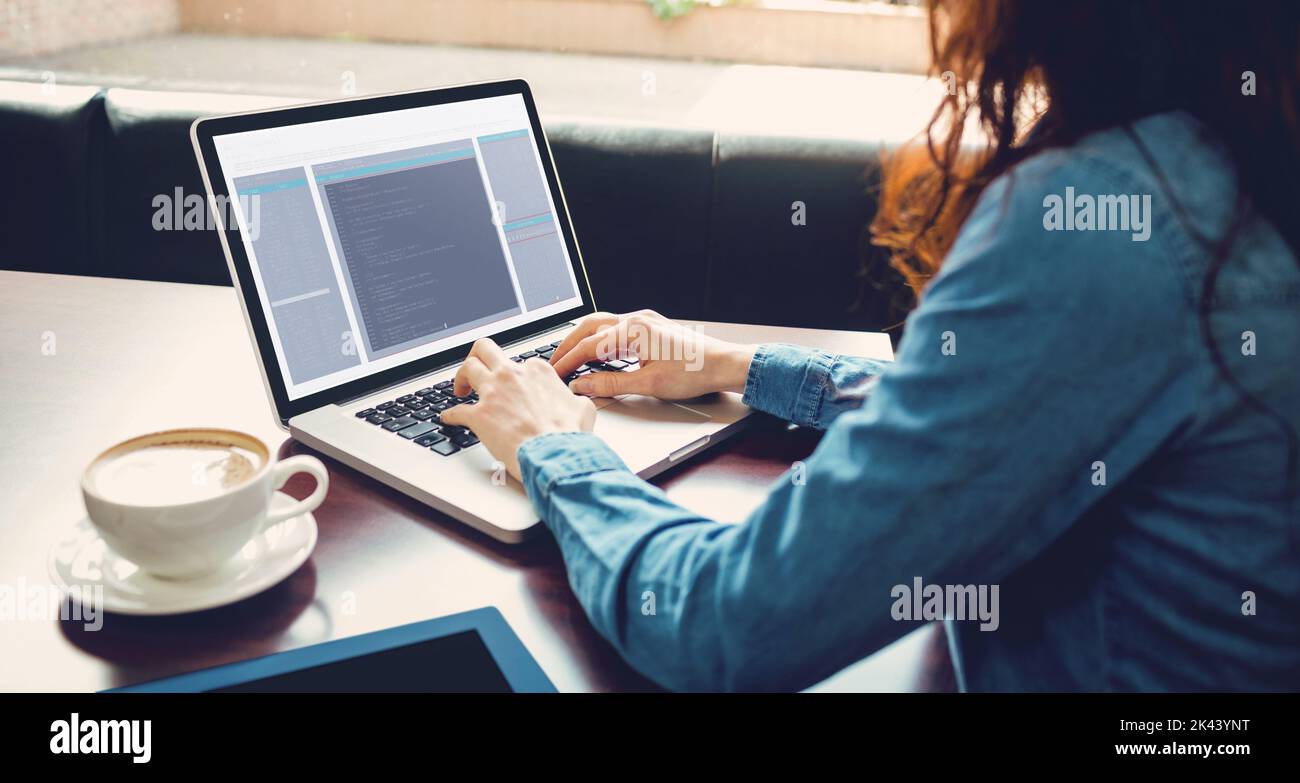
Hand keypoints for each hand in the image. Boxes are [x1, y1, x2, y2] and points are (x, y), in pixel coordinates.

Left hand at [441, 338, 596, 479]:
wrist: (554, 453)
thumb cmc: (567, 434)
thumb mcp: (582, 408)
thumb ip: (574, 399)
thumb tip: (576, 402)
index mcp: (537, 370)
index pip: (520, 362)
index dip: (516, 374)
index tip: (513, 383)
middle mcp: (512, 375)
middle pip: (485, 350)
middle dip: (477, 356)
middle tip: (474, 368)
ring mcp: (493, 392)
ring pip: (467, 368)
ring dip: (460, 378)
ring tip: (460, 389)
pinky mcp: (479, 415)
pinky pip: (456, 411)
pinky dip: (450, 415)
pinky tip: (448, 418)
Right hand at [550, 310, 756, 399]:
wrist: (724, 365)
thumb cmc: (695, 372)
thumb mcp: (648, 383)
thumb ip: (610, 383)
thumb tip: (583, 385)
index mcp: (633, 329)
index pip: (589, 345)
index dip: (568, 361)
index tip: (554, 374)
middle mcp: (637, 320)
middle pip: (590, 328)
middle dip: (568, 345)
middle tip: (552, 362)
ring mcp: (645, 322)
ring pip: (603, 325)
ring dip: (583, 339)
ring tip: (569, 356)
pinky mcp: (652, 329)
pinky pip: (617, 329)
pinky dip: (600, 339)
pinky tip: (598, 352)